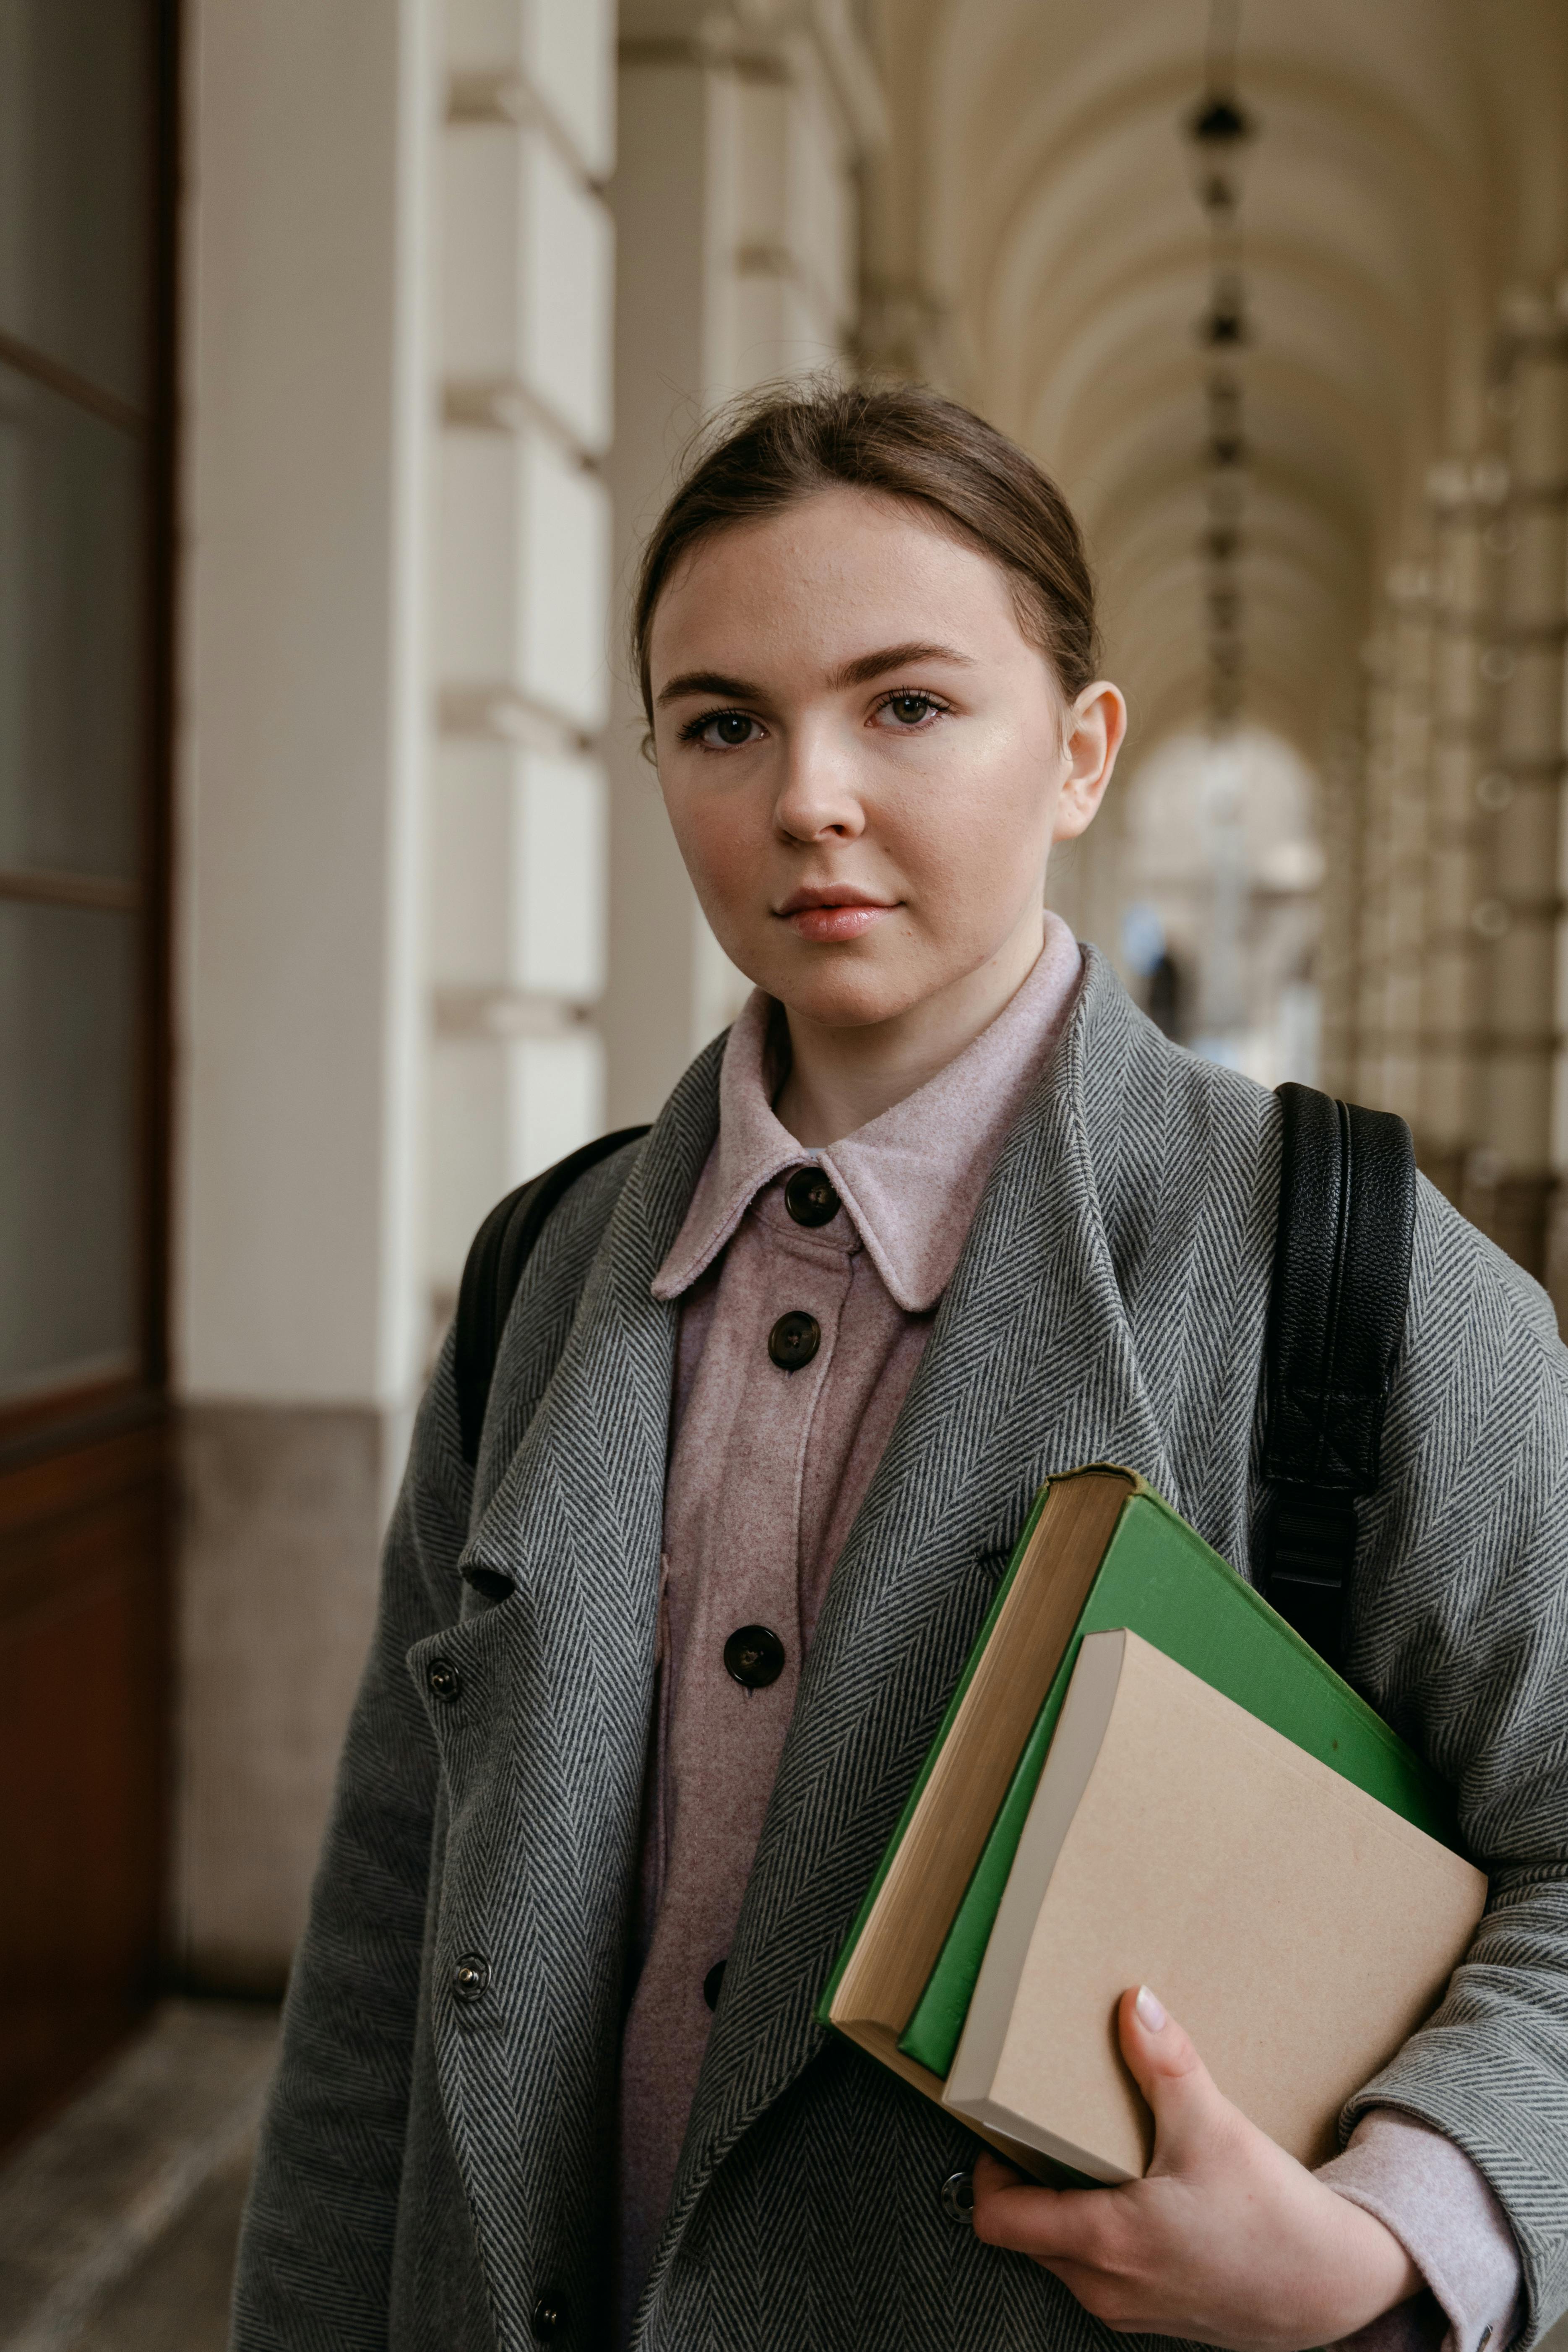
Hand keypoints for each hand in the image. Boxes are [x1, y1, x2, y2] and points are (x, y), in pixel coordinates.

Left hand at [970, 1986, 1421, 2349]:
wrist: (1338, 2288)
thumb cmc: (1275, 2221)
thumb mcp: (1215, 2130)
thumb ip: (1167, 2064)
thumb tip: (1135, 2004)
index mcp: (1103, 2243)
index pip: (996, 2219)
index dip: (989, 2170)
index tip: (1002, 2127)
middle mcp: (1103, 2287)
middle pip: (1023, 2234)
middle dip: (1026, 2181)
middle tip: (1044, 2126)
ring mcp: (1129, 2308)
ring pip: (1061, 2255)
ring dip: (1063, 2208)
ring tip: (1091, 2152)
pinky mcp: (1156, 2312)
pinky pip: (1099, 2272)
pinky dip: (1099, 2233)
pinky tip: (1136, 2191)